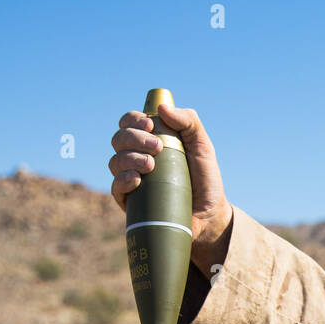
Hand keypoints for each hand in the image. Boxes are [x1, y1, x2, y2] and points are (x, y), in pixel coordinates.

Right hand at [108, 105, 233, 266]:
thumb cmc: (205, 179)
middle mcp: (137, 158)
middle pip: (119, 139)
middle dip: (134, 138)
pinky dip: (123, 180)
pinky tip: (137, 179)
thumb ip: (188, 121)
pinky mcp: (131, 203)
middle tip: (157, 147)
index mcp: (150, 141)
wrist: (209, 215)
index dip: (134, 120)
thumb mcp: (202, 146)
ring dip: (130, 158)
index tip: (151, 125)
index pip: (129, 123)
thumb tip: (161, 108)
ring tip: (151, 165)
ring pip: (115, 162)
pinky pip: (116, 188)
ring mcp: (132, 180)